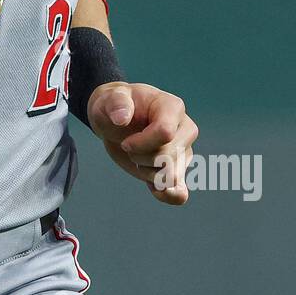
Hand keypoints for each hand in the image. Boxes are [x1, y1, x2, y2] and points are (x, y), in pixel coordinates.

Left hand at [86, 82, 198, 204]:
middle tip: (129, 146)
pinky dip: (168, 196)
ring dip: (145, 172)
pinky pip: (180, 192)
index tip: (125, 142)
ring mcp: (184, 151)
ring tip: (138, 157)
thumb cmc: (115, 106)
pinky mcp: (176, 170)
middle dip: (140, 157)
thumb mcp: (110, 98)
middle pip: (166, 157)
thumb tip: (121, 118)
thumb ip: (116, 103)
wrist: (116, 120)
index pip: (165, 133)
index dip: (141, 143)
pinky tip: (156, 191)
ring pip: (169, 176)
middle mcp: (185, 129)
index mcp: (172, 107)